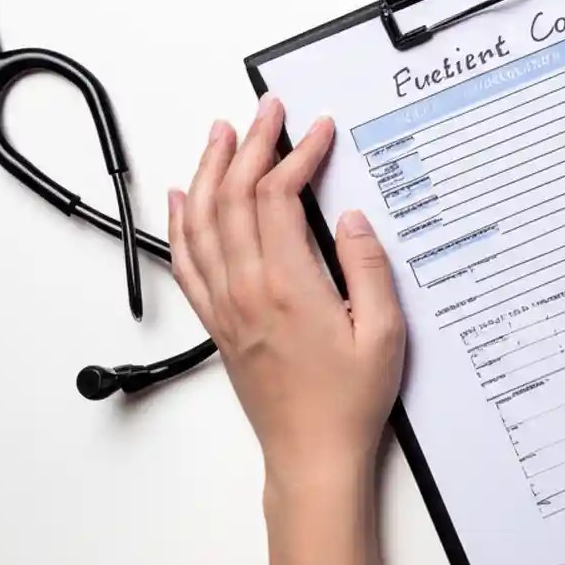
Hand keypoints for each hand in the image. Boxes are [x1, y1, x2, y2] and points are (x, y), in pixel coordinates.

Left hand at [168, 94, 404, 486]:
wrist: (312, 454)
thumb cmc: (348, 400)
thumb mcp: (383, 332)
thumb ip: (368, 268)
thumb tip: (352, 219)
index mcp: (289, 284)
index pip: (278, 196)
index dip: (297, 154)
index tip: (318, 130)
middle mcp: (247, 288)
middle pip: (234, 196)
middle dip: (252, 144)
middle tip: (267, 111)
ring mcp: (225, 305)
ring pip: (203, 220)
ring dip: (210, 170)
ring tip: (222, 134)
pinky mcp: (217, 322)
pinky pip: (186, 261)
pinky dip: (181, 222)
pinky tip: (182, 198)